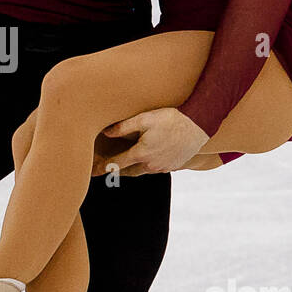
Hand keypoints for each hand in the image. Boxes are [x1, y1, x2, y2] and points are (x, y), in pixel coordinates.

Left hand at [90, 107, 208, 175]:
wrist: (198, 125)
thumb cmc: (171, 119)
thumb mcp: (144, 118)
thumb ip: (123, 127)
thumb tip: (106, 133)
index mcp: (141, 154)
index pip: (116, 165)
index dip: (102, 169)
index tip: (93, 172)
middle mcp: (150, 165)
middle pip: (127, 172)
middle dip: (115, 172)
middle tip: (104, 171)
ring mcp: (162, 167)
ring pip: (141, 172)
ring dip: (130, 171)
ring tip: (122, 167)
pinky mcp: (172, 166)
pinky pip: (154, 170)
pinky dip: (145, 167)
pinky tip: (145, 161)